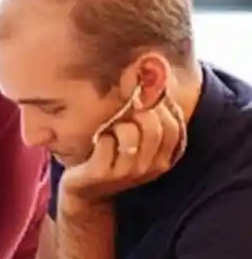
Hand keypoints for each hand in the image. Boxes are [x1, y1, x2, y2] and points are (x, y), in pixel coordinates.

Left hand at [60, 92, 186, 205]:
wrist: (84, 190)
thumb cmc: (112, 155)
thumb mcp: (137, 136)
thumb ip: (151, 110)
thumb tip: (155, 69)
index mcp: (166, 157)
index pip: (174, 124)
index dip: (160, 104)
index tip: (145, 92)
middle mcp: (151, 167)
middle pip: (153, 126)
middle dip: (136, 111)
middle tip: (124, 111)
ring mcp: (127, 174)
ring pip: (130, 134)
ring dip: (117, 125)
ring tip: (111, 130)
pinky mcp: (102, 175)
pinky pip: (105, 143)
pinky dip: (100, 137)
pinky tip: (98, 142)